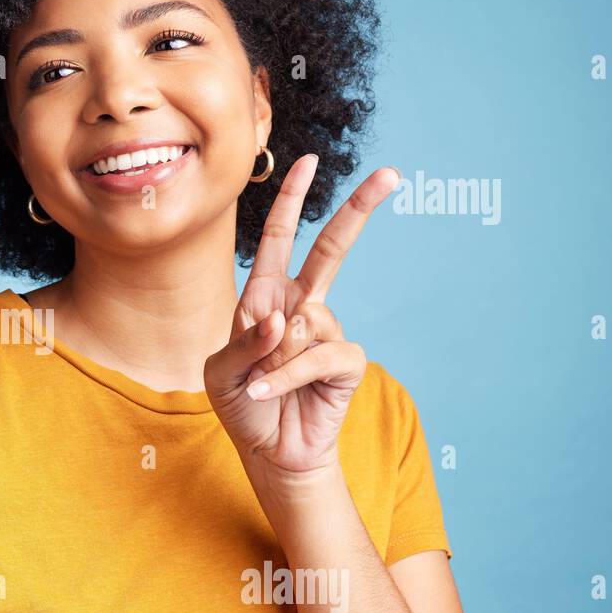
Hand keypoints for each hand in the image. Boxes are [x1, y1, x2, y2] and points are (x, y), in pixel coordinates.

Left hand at [203, 154, 398, 479]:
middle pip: (331, 249)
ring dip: (273, 355)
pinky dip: (287, 375)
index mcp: (265, 297)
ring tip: (263, 381)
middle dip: (358, 210)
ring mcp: (326, 332)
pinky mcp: (345, 362)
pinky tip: (270, 392)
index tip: (307, 161)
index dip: (291, 201)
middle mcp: (300, 307)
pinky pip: (318, 354)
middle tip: (391, 174)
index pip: (278, 239)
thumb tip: (284, 318)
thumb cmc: (241, 405)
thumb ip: (245, 342)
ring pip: (305, 320)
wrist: (267, 451)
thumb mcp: (220, 372)